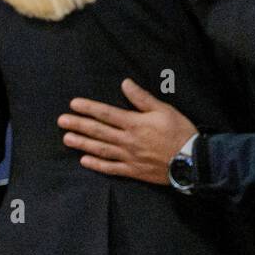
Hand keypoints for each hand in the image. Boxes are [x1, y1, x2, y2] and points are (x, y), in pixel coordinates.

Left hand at [59, 79, 195, 185]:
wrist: (192, 161)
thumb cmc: (180, 132)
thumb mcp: (164, 110)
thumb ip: (142, 98)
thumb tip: (125, 83)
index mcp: (135, 123)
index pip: (106, 114)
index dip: (89, 108)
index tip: (73, 104)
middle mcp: (128, 140)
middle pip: (98, 131)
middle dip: (79, 125)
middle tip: (61, 121)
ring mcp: (129, 157)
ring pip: (101, 149)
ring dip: (82, 144)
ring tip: (67, 138)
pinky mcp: (133, 171)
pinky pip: (111, 168)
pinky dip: (97, 165)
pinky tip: (85, 161)